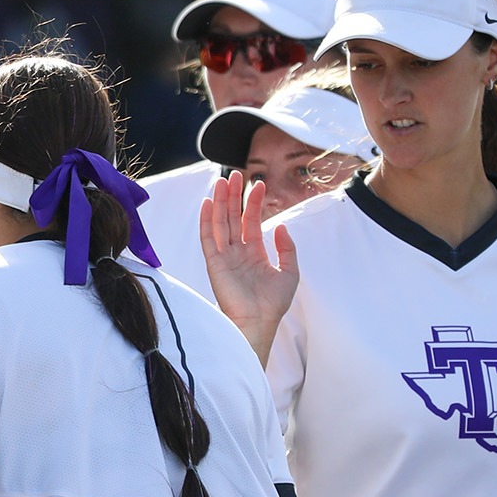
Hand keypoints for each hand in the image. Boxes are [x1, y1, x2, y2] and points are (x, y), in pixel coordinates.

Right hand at [201, 171, 297, 363]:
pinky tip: (209, 203)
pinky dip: (207, 221)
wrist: (259, 322)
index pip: (251, 221)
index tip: (258, 183)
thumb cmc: (274, 304)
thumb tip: (282, 225)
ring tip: (223, 181)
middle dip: (234, 195)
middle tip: (234, 174)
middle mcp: (237, 252)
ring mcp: (224, 257)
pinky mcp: (214, 264)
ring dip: (220, 202)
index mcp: (254, 253)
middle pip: (232, 217)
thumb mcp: (290, 272)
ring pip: (219, 223)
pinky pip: (208, 238)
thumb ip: (287, 249)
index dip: (254, 202)